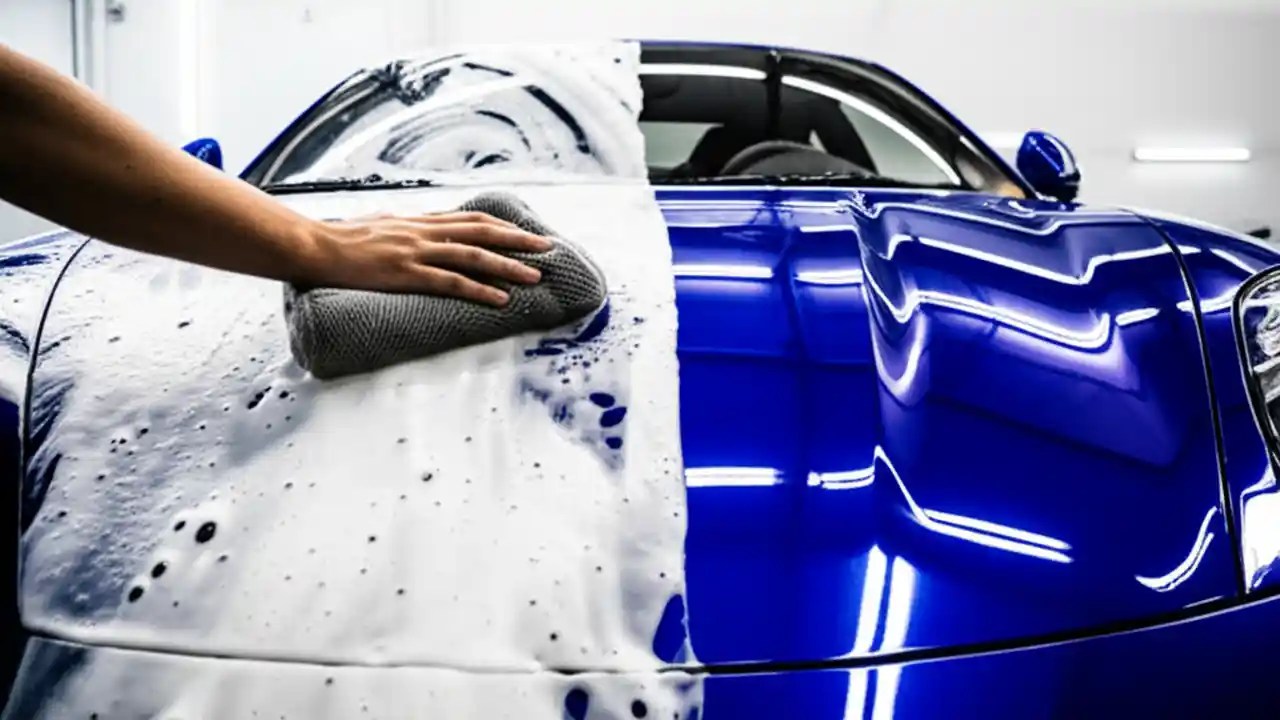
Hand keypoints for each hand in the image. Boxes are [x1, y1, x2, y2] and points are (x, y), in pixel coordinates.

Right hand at [300, 211, 553, 305]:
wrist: (315, 246)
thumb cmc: (342, 240)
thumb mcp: (381, 225)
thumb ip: (406, 229)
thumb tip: (420, 231)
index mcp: (419, 221)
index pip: (470, 219)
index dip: (501, 225)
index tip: (526, 231)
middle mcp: (423, 232)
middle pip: (482, 231)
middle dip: (518, 240)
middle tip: (547, 247)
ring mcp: (416, 252)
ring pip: (474, 256)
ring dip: (508, 266)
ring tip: (534, 277)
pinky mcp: (406, 274)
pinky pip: (451, 283)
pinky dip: (479, 290)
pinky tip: (499, 299)